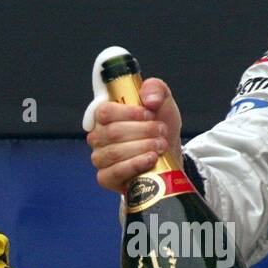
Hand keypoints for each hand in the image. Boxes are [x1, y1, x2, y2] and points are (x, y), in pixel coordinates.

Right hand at [86, 76, 183, 192]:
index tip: (150, 114)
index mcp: (105, 116)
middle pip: (113, 132)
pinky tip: (149, 160)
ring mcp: (100, 158)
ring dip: (142, 147)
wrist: (169, 155)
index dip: (129, 113)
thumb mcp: (163, 102)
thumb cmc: (159, 129)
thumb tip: (149, 99)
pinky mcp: (106, 178)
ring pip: (115, 152)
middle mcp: (98, 136)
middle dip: (143, 131)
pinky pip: (114, 172)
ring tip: (160, 145)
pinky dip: (134, 165)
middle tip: (161, 132)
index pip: (104, 111)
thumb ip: (156, 89)